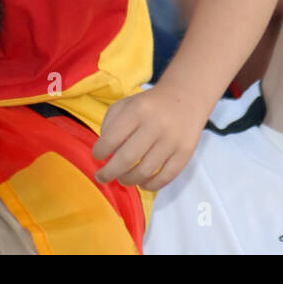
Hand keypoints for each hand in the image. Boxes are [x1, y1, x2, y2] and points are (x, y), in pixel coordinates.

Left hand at [90, 82, 209, 190]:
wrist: (185, 98)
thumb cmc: (148, 105)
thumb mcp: (125, 104)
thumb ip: (109, 123)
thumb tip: (104, 152)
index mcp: (138, 110)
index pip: (112, 137)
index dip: (100, 151)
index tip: (97, 156)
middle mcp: (156, 125)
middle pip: (127, 158)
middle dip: (109, 172)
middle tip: (101, 177)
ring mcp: (172, 141)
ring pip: (144, 172)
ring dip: (128, 180)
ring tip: (122, 178)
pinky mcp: (185, 153)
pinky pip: (164, 177)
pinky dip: (149, 185)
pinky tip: (141, 182)